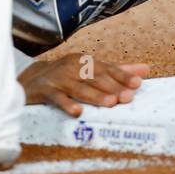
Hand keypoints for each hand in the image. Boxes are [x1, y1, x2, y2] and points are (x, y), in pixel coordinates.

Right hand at [19, 53, 148, 116]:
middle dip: (112, 88)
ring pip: (79, 88)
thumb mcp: (89, 70)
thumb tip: (145, 69)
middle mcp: (72, 67)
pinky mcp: (45, 91)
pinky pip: (57, 98)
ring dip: (95, 96)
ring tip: (110, 103)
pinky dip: (67, 104)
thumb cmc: (65, 77)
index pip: (106, 68)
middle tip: (127, 97)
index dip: (121, 76)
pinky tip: (77, 112)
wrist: (29, 80)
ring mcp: (58, 79)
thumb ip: (117, 71)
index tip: (136, 83)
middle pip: (95, 78)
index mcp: (84, 61)